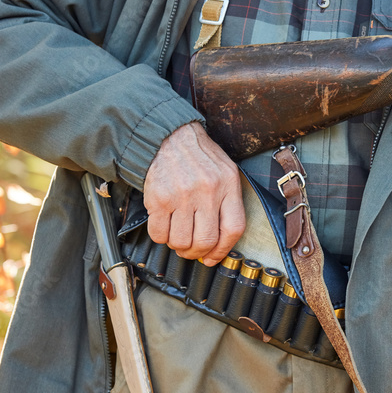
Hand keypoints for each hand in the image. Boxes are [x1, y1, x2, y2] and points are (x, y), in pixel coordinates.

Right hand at [143, 122, 244, 265]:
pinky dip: (160, 236)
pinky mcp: (159, 198)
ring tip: (177, 235)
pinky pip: (159, 234)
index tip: (214, 257)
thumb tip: (219, 242)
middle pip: (206, 241)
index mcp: (228, 185)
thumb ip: (227, 203)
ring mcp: (182, 195)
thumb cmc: (199, 156)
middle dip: (197, 253)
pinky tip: (163, 226)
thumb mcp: (226, 172)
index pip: (233, 229)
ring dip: (177, 246)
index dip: (224, 250)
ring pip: (181, 242)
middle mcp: (207, 191)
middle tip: (191, 250)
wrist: (170, 135)